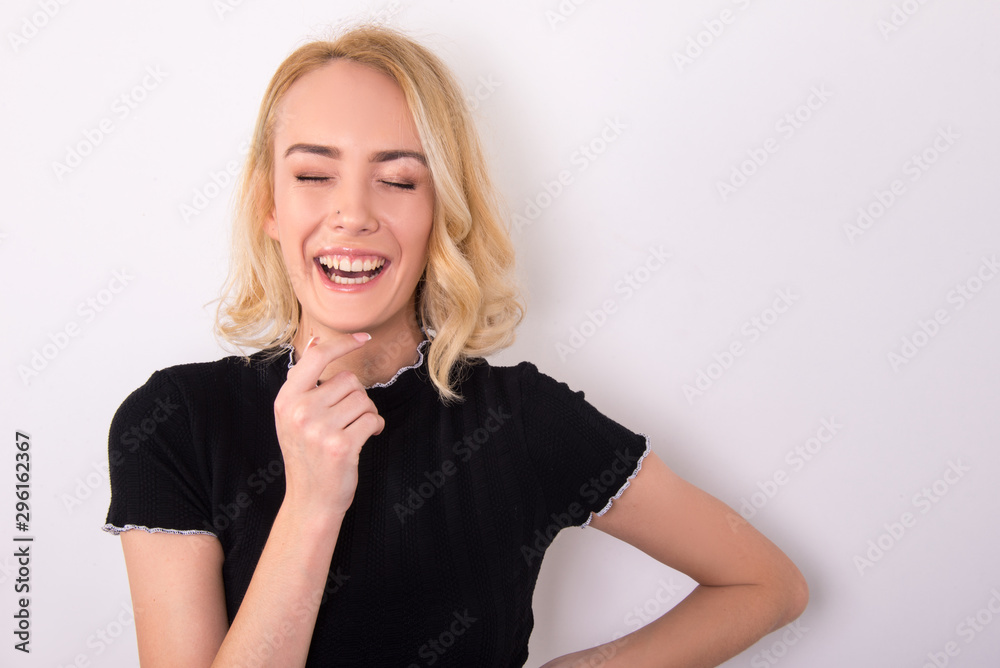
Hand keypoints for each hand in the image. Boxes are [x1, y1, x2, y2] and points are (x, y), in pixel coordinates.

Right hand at [272, 332, 384, 519]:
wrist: (310, 500)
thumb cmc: (306, 454)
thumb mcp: (294, 415)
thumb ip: (303, 379)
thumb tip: (315, 340)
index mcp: (286, 400)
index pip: (316, 357)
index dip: (342, 344)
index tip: (362, 338)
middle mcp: (299, 411)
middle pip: (348, 380)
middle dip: (357, 397)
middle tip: (348, 418)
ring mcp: (319, 429)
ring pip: (363, 400)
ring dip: (368, 413)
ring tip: (355, 429)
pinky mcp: (341, 446)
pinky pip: (373, 419)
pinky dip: (376, 426)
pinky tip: (367, 436)